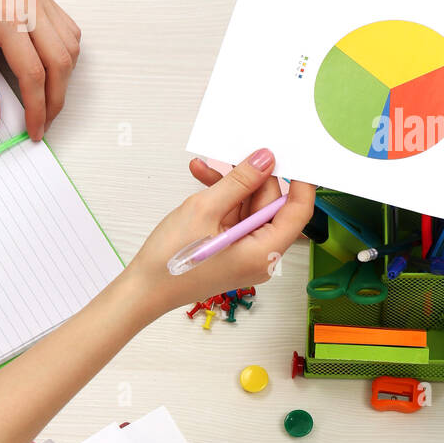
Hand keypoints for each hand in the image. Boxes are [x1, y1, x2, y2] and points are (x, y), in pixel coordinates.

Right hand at [128, 148, 315, 317]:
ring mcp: (246, 253)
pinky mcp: (231, 250)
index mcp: (263, 252)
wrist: (142, 290)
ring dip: (231, 186)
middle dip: (254, 178)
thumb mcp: (205, 210)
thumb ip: (240, 181)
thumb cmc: (171, 261)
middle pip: (271, 206)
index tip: (296, 156)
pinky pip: (235, 217)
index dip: (301, 182)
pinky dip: (222, 200)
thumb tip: (266, 159)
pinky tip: (202, 180)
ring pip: (250, 208)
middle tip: (237, 152)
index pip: (298, 212)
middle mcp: (261, 256)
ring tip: (205, 168)